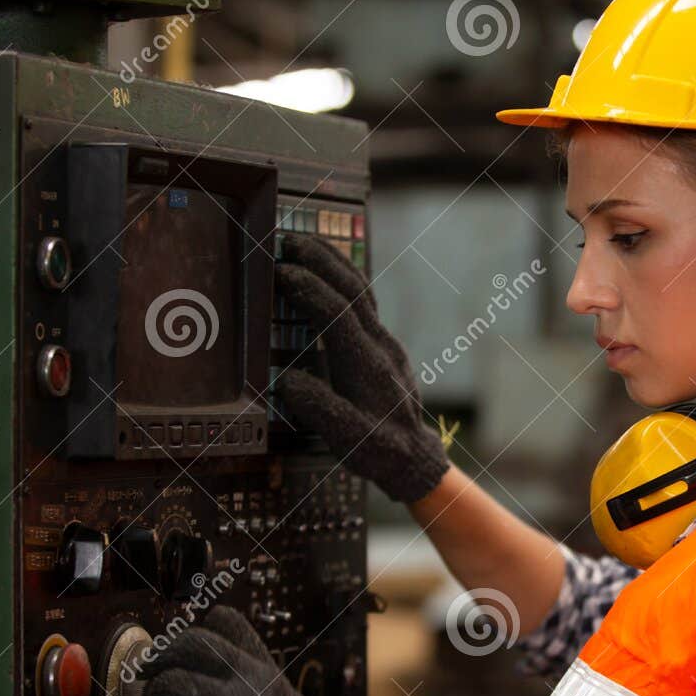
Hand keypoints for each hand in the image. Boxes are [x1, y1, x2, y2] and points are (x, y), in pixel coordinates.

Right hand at [272, 235, 451, 503]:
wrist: (414, 456)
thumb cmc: (379, 451)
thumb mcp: (348, 439)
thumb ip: (320, 409)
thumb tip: (288, 380)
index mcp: (368, 366)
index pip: (339, 316)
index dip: (311, 290)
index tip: (281, 271)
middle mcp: (380, 346)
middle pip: (352, 291)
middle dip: (320, 261)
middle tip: (286, 239)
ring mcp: (384, 341)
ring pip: (361, 290)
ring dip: (332, 262)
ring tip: (301, 240)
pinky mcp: (382, 344)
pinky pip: (362, 300)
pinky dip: (342, 277)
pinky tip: (325, 267)